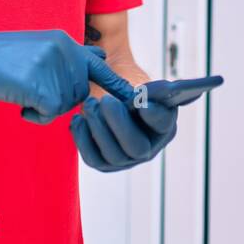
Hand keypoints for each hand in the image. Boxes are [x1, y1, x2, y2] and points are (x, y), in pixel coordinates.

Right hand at [0, 27, 136, 122]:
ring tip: (21, 91)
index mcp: (65, 40)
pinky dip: (35, 116)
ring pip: (66, 105)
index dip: (116, 85)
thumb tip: (100, 58)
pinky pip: (50, 115)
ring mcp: (55, 69)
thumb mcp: (39, 48)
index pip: (100, 64)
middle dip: (60, 99)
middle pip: (80, 92)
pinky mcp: (43, 87)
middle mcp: (65, 51)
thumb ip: (67, 57)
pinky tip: (18, 103)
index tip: (136, 98)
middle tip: (30, 89)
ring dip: (45, 107)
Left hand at [71, 76, 223, 172]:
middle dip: (119, 124)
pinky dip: (83, 139)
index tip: (140, 101)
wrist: (106, 89)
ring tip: (90, 104)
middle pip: (137, 147)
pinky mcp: (104, 162)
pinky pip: (93, 158)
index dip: (153, 115)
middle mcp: (148, 147)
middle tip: (106, 101)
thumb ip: (151, 88)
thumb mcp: (141, 81)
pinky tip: (79, 119)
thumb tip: (159, 92)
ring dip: (99, 128)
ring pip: (114, 155)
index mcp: (163, 124)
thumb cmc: (128, 84)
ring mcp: (126, 159)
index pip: (163, 123)